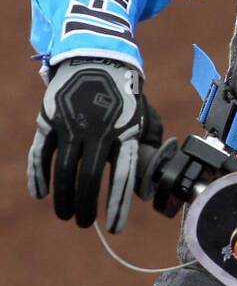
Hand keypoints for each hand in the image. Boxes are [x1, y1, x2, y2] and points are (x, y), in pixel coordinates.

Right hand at [27, 58, 160, 232]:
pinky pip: (41, 153)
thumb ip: (148, 146)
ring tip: (66, 215)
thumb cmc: (124, 94)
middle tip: (85, 223)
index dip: (117, 206)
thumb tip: (148, 179)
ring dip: (64, 197)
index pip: (122, 178)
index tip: (114, 228)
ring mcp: (70, 125)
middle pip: (89, 179)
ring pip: (64, 170)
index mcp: (124, 133)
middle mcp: (96, 132)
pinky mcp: (50, 120)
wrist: (96, 58)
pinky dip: (38, 176)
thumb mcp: (144, 115)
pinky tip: (40, 194)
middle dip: (86, 207)